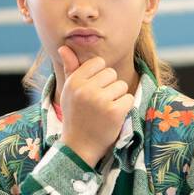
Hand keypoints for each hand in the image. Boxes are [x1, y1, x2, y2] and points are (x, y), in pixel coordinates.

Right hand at [56, 45, 134, 166]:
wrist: (79, 147)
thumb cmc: (75, 117)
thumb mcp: (69, 92)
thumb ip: (71, 69)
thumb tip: (64, 47)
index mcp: (74, 82)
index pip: (98, 63)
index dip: (100, 75)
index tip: (94, 89)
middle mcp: (86, 89)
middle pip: (111, 73)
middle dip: (110, 87)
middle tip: (100, 103)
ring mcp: (100, 100)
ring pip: (122, 85)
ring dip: (118, 97)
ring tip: (106, 110)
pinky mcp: (114, 112)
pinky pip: (129, 98)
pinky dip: (125, 107)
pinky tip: (113, 117)